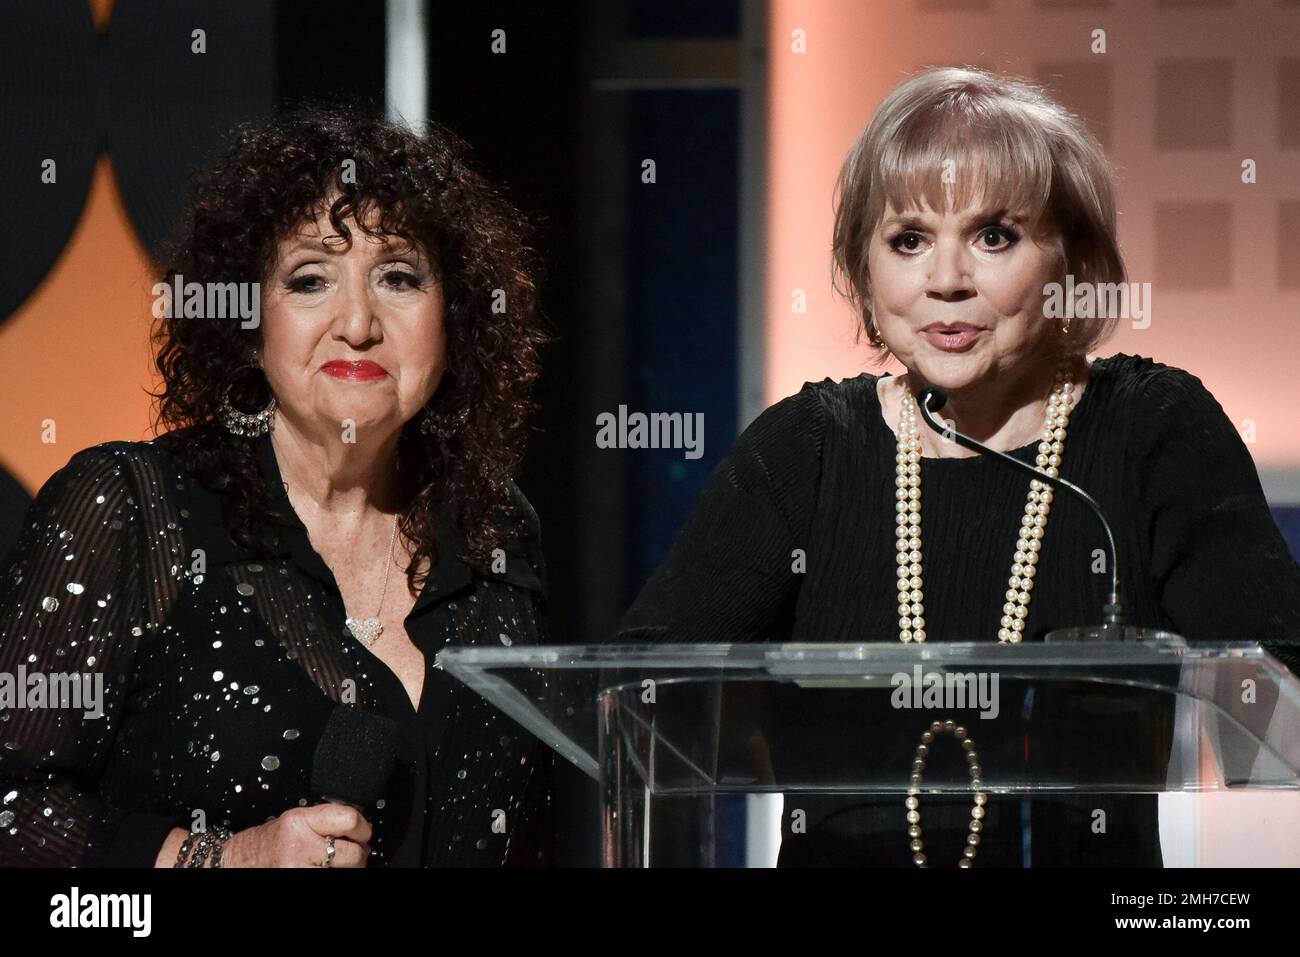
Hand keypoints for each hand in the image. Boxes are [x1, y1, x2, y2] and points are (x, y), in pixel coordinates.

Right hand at [221, 804, 372, 867]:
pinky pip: (332, 880)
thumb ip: (326, 821)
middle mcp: (300, 846)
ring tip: (336, 864)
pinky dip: (334, 875)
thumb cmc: (268, 841)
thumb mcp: (296, 820)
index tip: (363, 832)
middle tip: (353, 853)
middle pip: (353, 853)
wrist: (238, 862)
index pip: (349, 820)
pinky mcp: (298, 881)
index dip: (363, 828)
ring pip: (346, 872)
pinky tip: (325, 870)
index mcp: (300, 822)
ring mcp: (298, 870)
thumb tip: (360, 827)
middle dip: (358, 854)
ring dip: (348, 869)